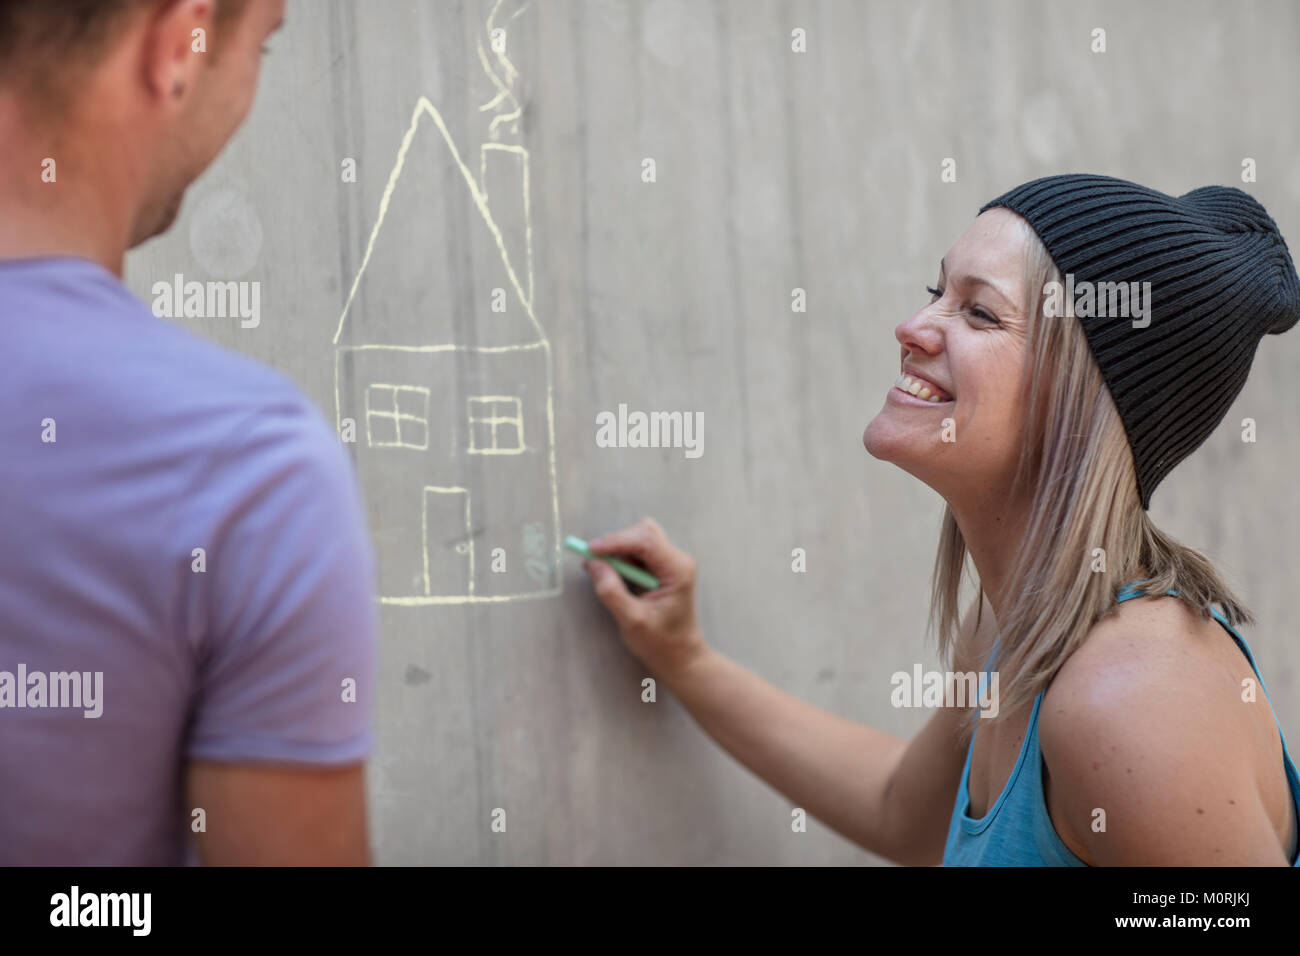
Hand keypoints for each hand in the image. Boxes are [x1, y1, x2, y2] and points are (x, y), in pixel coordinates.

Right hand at [583, 517, 706, 676]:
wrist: (680, 656)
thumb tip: (593, 564)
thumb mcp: (632, 621)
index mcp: (677, 570)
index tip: (590, 550)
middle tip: (593, 559)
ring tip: (599, 568)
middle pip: (644, 532)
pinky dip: (620, 557)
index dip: (616, 541)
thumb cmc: (660, 643)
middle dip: (616, 542)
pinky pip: (637, 552)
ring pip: (639, 538)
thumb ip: (612, 591)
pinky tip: (609, 572)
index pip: (646, 541)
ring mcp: (669, 562)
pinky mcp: (660, 568)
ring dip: (617, 549)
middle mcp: (676, 560)